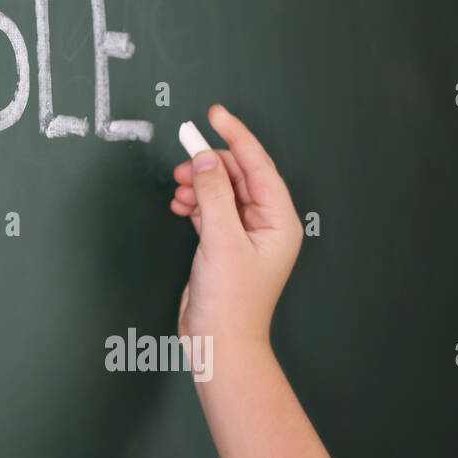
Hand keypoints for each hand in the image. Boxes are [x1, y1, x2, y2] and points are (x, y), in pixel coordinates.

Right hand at [170, 105, 303, 345]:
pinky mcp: (224, 243)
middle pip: (238, 175)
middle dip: (209, 164)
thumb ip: (212, 195)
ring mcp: (244, 233)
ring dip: (198, 185)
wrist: (220, 343)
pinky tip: (181, 207)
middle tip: (181, 158)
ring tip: (178, 193)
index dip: (235, 136)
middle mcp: (266, 223)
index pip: (258, 165)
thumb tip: (201, 160)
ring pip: (221, 190)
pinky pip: (210, 208)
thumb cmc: (231, 302)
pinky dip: (194, 202)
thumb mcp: (221, 241)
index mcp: (279, 220)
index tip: (214, 114)